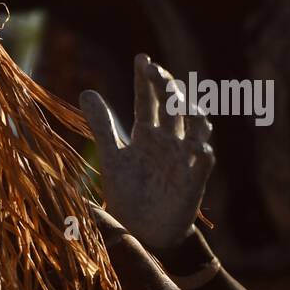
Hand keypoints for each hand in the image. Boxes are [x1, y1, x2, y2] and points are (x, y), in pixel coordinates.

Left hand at [80, 54, 214, 248]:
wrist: (142, 231)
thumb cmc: (130, 191)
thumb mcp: (112, 156)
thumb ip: (102, 125)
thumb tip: (87, 90)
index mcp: (147, 134)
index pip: (149, 101)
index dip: (146, 80)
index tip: (142, 58)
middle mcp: (168, 141)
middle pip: (172, 108)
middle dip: (167, 89)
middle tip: (155, 71)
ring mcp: (183, 160)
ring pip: (195, 129)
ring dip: (192, 114)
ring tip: (180, 101)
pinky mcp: (192, 183)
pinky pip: (202, 166)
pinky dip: (202, 154)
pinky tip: (198, 146)